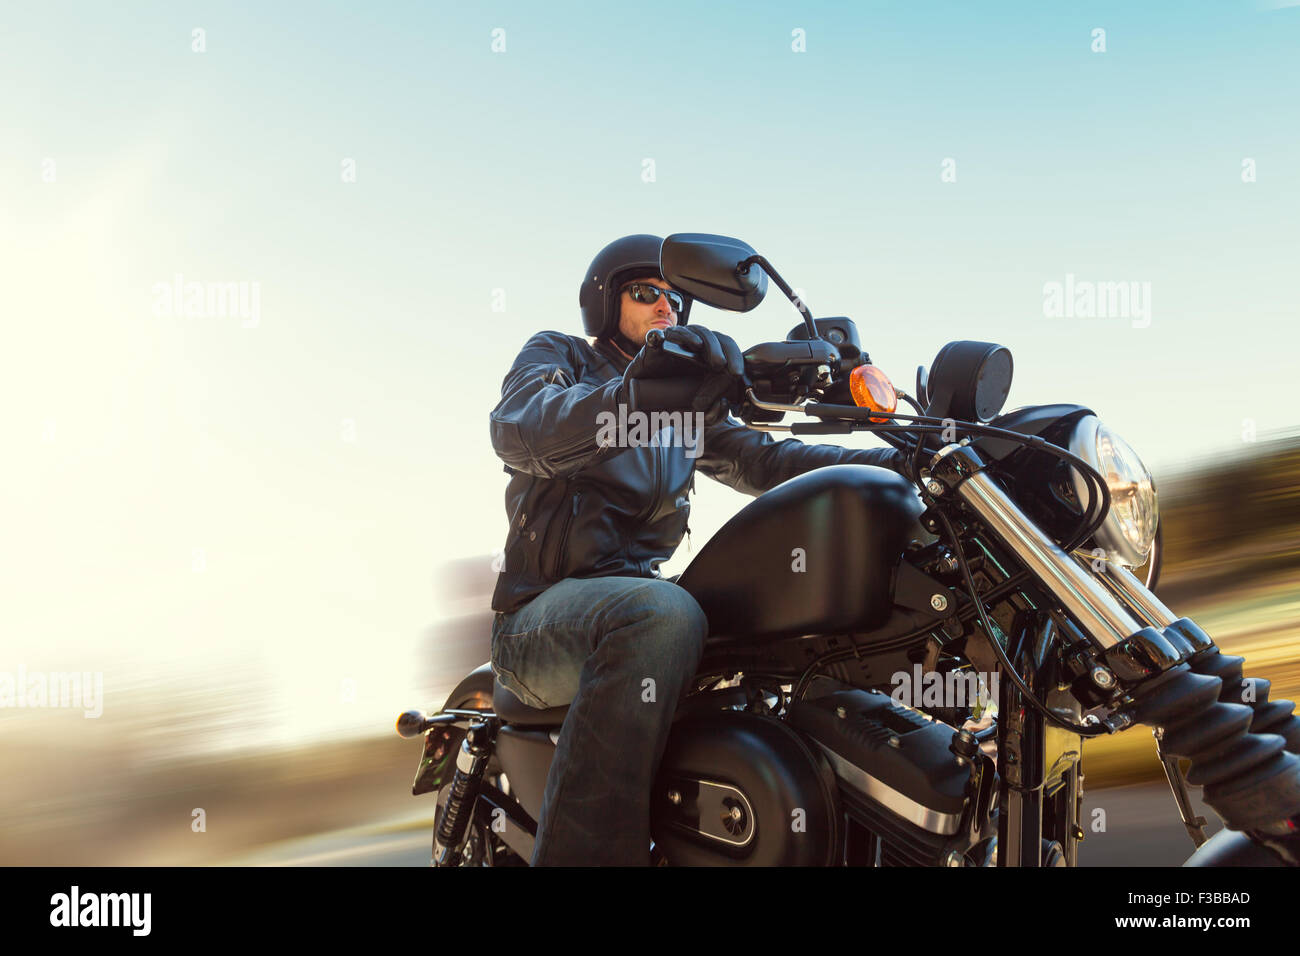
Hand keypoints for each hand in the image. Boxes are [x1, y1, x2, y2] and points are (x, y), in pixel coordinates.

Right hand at [622, 325, 744, 423]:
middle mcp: (694, 351)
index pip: (727, 350)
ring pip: (692, 331)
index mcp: (708, 363)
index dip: (735, 357)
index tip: (736, 373)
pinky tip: (665, 339)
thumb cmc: (669, 409)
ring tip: (700, 349)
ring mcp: (674, 347)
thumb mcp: (696, 418)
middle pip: (714, 337)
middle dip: (721, 348)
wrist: (639, 412)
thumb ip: (713, 416)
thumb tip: (723, 403)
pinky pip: (659, 335)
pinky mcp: (653, 348)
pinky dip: (662, 335)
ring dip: (700, 338)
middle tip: (721, 364)